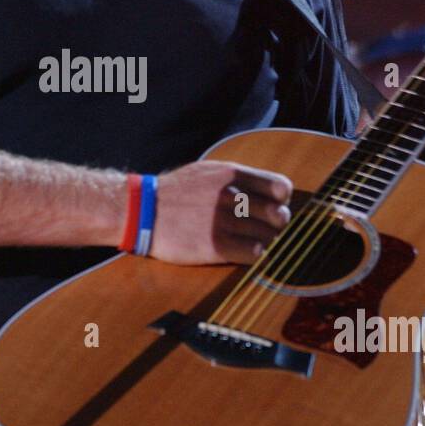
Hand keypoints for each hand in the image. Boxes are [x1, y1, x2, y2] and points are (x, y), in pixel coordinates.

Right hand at [150, 160, 291, 264]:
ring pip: (269, 237)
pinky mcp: (215, 246)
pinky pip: (255, 253)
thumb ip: (239, 178)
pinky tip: (242, 250)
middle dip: (276, 224)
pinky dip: (254, 254)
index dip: (281, 200)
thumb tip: (271, 192)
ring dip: (264, 240)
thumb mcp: (208, 171)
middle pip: (279, 216)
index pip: (280, 188)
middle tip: (265, 228)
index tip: (273, 206)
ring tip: (250, 240)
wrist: (143, 210)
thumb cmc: (177, 192)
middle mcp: (231, 197)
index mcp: (231, 175)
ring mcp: (223, 222)